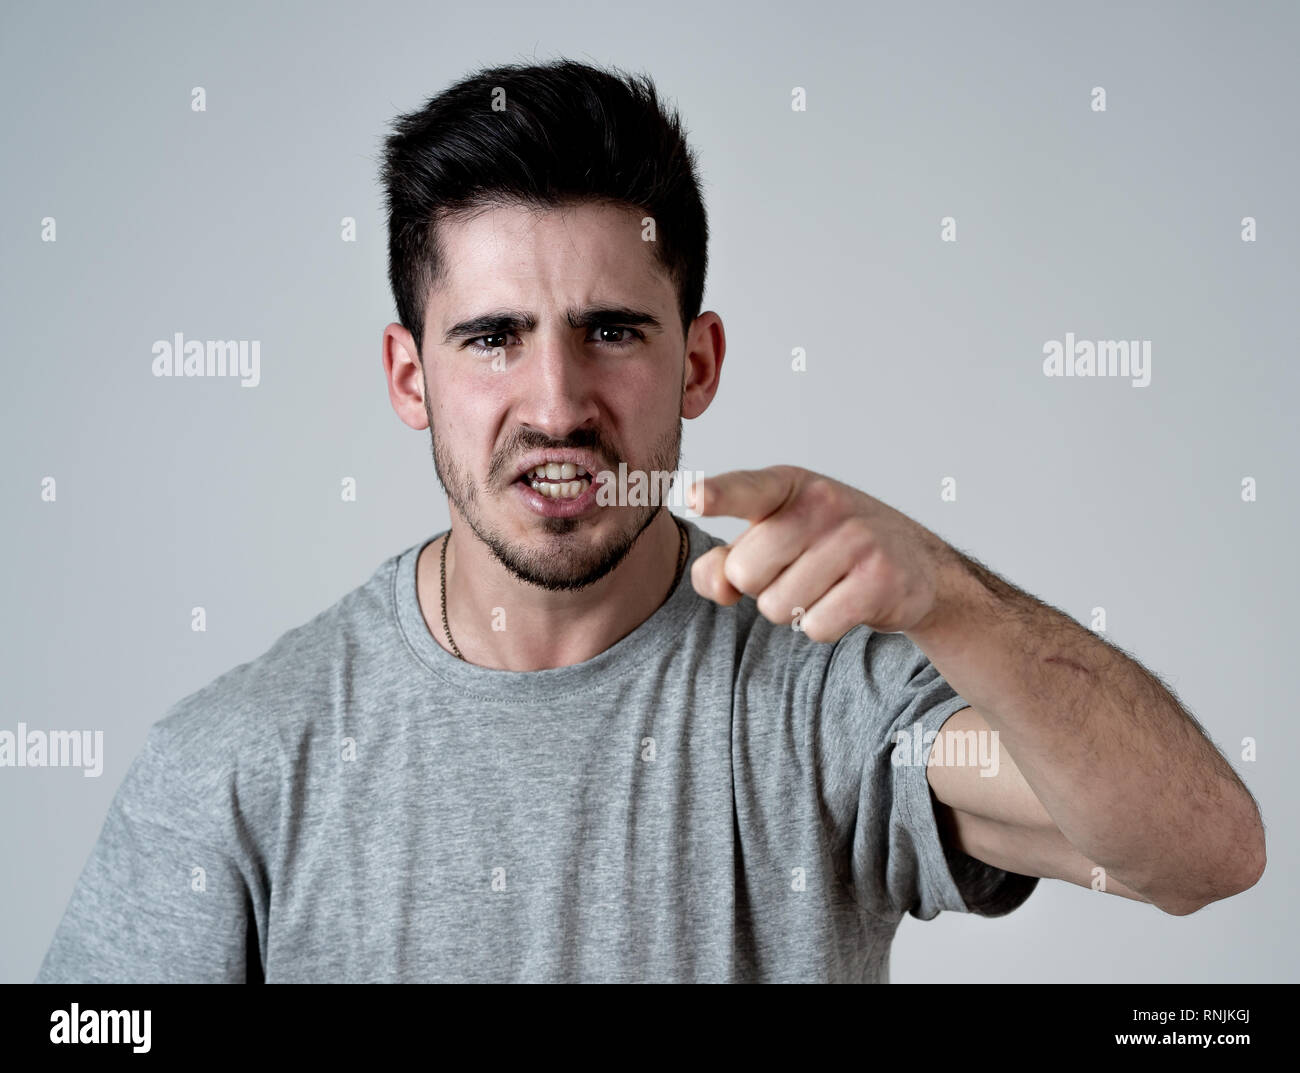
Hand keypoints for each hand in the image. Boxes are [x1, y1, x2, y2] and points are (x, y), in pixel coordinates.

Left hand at [687, 465, 959, 640]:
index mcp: (789, 484)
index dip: (718, 495)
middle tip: (796, 571)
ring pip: (776, 605)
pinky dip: (821, 625)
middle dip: (759, 585)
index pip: (747, 489)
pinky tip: (845, 602)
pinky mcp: (880, 579)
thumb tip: (717, 586)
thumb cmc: (827, 548)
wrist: (914, 564)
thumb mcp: (772, 540)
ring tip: (823, 585)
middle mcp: (824, 502)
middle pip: (744, 572)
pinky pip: (814, 626)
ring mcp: (856, 538)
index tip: (694, 496)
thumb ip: (725, 561)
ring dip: (791, 609)